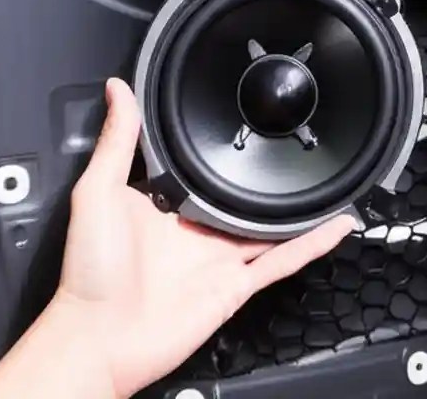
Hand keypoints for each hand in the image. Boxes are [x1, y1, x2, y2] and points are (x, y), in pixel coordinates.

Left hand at [0, 78, 352, 398]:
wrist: (99, 336)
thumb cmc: (89, 273)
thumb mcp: (97, 191)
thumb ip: (115, 141)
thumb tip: (117, 91)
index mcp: (165, 207)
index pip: (200, 170)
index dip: (220, 149)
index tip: (243, 116)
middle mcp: (196, 232)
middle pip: (242, 199)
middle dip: (267, 177)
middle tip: (296, 144)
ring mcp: (219, 259)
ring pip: (271, 228)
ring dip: (300, 209)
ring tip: (328, 181)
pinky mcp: (236, 285)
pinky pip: (283, 260)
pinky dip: (313, 244)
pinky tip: (337, 225)